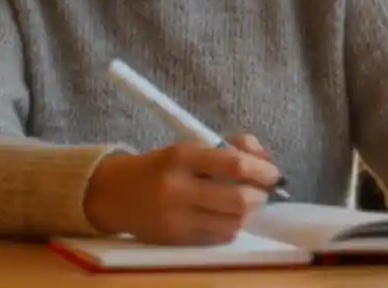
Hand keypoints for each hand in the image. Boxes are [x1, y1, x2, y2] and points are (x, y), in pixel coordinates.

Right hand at [83, 134, 279, 244]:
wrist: (114, 193)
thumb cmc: (161, 166)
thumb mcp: (191, 146)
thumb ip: (231, 147)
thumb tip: (265, 160)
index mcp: (183, 157)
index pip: (235, 165)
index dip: (263, 171)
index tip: (273, 173)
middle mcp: (179, 188)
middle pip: (239, 200)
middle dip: (260, 196)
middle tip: (262, 191)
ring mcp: (176, 218)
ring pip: (233, 223)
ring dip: (248, 213)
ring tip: (245, 203)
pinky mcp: (176, 239)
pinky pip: (218, 237)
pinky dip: (231, 226)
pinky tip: (227, 216)